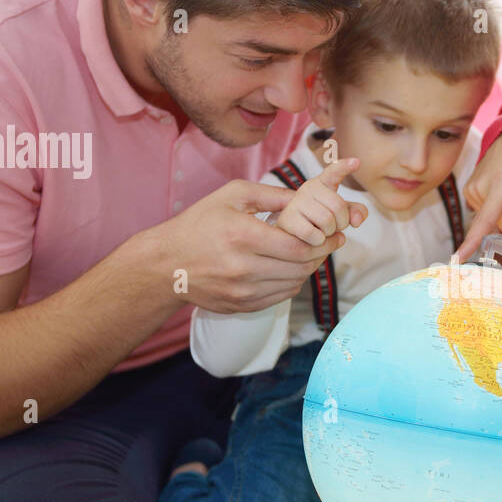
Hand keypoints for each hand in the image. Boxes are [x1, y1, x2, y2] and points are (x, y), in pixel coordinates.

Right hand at [152, 178, 346, 314]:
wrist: (165, 265)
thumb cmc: (198, 224)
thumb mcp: (232, 196)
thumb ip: (273, 195)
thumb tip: (309, 198)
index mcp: (242, 236)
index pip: (299, 246)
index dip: (324, 242)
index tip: (337, 234)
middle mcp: (243, 268)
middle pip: (301, 267)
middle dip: (322, 254)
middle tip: (331, 243)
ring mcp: (242, 291)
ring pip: (294, 283)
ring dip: (309, 269)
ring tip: (311, 253)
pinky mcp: (241, 306)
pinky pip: (280, 296)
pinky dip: (292, 282)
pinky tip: (290, 267)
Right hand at [271, 157, 368, 245]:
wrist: (292, 235)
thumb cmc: (319, 222)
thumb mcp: (341, 215)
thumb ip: (356, 212)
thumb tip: (356, 221)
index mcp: (322, 184)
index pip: (333, 172)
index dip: (344, 167)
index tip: (356, 162)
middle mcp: (307, 189)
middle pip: (339, 207)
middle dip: (340, 223)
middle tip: (330, 226)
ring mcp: (296, 203)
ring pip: (327, 222)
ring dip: (328, 234)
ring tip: (319, 232)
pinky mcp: (287, 219)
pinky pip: (314, 235)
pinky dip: (318, 242)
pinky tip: (311, 239)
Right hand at [458, 129, 501, 260]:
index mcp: (499, 185)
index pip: (485, 221)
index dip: (472, 243)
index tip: (456, 260)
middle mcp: (480, 188)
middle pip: (500, 224)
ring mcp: (471, 189)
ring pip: (494, 219)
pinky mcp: (469, 191)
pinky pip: (487, 211)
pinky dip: (499, 205)